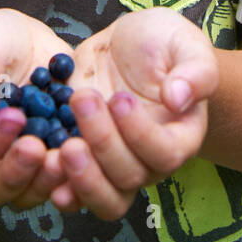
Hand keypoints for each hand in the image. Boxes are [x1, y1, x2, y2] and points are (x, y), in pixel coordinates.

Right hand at [0, 8, 83, 212]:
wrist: (19, 42)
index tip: (14, 118)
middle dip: (17, 173)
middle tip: (39, 148)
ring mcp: (21, 165)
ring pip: (30, 191)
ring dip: (49, 178)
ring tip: (69, 152)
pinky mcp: (53, 157)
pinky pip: (64, 178)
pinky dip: (78, 170)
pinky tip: (92, 148)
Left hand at [51, 6, 218, 220]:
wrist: (127, 48)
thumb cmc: (163, 44)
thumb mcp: (184, 43)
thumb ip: (194, 71)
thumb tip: (178, 99)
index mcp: (181, 136)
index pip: (166, 153)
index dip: (140, 134)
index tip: (119, 98)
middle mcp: (151, 162)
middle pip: (130, 176)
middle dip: (103, 142)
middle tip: (82, 101)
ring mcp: (116, 167)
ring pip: (105, 198)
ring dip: (82, 177)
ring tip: (62, 146)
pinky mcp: (86, 162)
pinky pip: (76, 193)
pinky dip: (61, 187)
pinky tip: (47, 167)